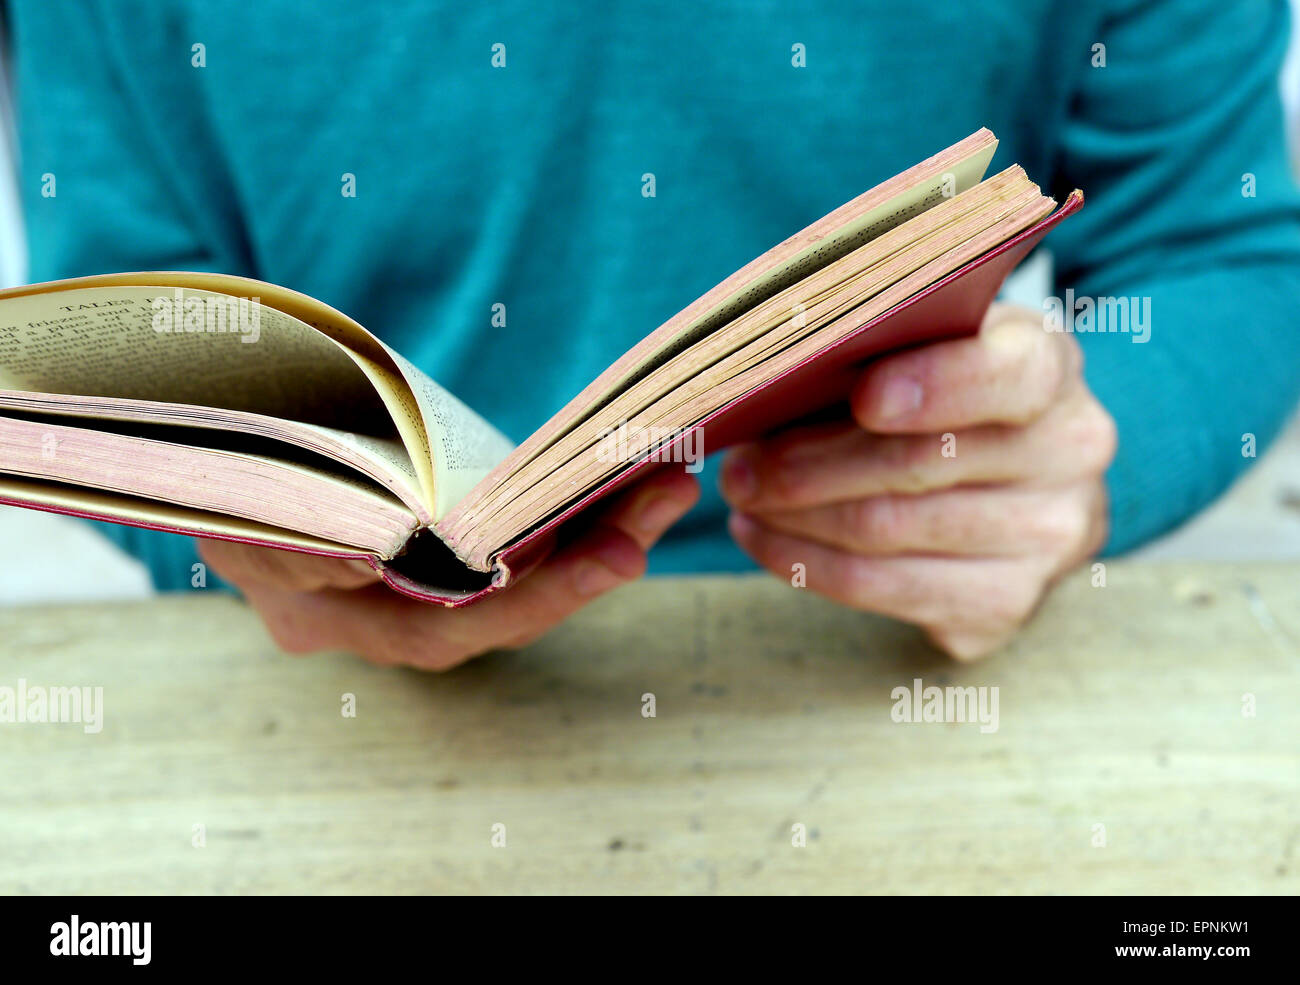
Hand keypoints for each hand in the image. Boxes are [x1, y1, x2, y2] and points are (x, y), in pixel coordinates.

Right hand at [199, 467, 699, 669]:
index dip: (521, 602)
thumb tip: (374, 562)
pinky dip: (566, 513)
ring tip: (666, 485)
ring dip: (597, 532)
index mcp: (320, 617)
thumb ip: (301, 545)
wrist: (208, 424)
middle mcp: (375, 616)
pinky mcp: (433, 538)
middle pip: (499, 612)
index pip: (438, 632)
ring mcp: (405, 581)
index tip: (596, 558)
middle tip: (658, 512)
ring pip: (517, 576)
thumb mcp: (242, 500)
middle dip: (586, 566)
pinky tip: (625, 480)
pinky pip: (509, 539)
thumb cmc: (218, 459)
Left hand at [720, 303, 1116, 659]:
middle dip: (808, 466)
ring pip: (889, 531)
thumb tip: (772, 379)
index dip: (936, 387)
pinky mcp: (1008, 603)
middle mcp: (1069, 454)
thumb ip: (875, 349)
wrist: (1013, 481)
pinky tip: (765, 540)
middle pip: (919, 465)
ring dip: (793, 518)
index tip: (863, 396)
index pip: (1008, 376)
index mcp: (1050, 367)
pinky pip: (885, 590)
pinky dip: (809, 566)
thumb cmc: (943, 394)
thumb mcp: (929, 346)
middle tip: (738, 465)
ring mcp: (1048, 538)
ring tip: (741, 498)